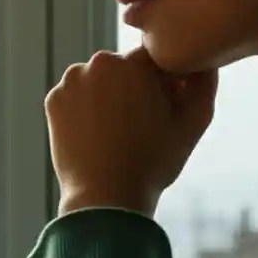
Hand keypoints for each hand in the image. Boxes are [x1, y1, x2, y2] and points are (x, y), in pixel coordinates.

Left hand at [45, 46, 217, 216]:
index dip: (162, 84)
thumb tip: (205, 62)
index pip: (154, 60)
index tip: (161, 111)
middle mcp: (100, 62)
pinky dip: (83, 110)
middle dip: (131, 88)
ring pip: (96, 81)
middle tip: (138, 125)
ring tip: (115, 132)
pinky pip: (74, 97)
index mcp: (136, 62)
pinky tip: (94, 135)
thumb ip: (205, 84)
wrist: (105, 197)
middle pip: (122, 68)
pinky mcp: (53, 100)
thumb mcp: (193, 123)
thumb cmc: (153, 163)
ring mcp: (72, 81)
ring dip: (105, 96)